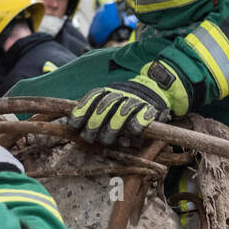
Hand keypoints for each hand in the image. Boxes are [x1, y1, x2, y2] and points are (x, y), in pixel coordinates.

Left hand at [69, 61, 189, 145]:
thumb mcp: (108, 104)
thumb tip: (73, 126)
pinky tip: (133, 132)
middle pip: (104, 106)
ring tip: (108, 141)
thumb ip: (92, 113)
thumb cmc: (124, 104)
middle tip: (89, 138)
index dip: (82, 111)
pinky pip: (143, 115)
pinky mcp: (150, 108)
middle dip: (95, 123)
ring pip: (121, 112)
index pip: (92, 98)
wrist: (155, 88)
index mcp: (107, 91)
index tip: (74, 125)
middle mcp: (120, 94)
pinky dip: (137, 124)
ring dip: (113, 127)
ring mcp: (135, 100)